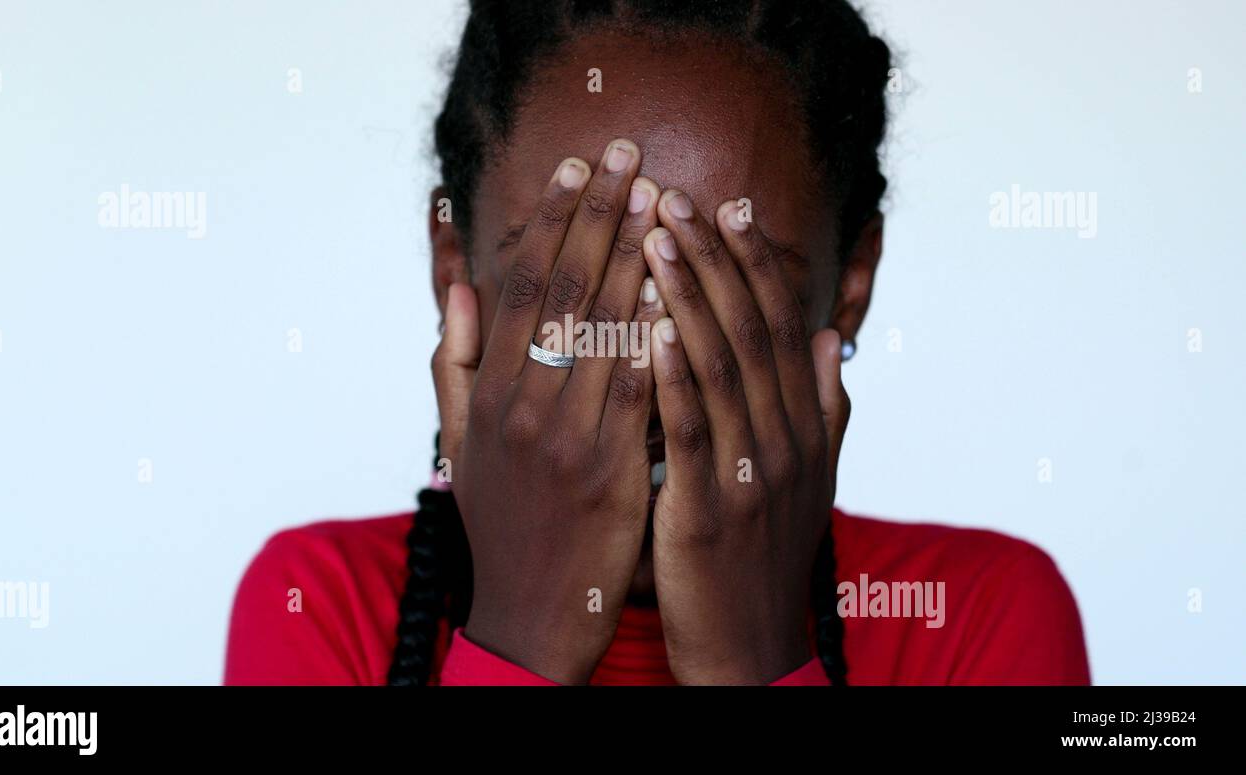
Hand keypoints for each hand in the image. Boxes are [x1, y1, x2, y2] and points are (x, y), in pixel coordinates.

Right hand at [432, 140, 663, 683]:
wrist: (531, 615)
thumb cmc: (503, 524)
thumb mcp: (460, 445)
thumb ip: (456, 365)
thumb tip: (461, 286)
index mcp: (487, 396)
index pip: (519, 287)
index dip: (550, 224)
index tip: (578, 170)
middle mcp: (519, 408)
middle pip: (561, 292)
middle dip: (599, 217)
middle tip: (628, 156)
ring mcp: (564, 440)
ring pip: (600, 332)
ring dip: (634, 258)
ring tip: (660, 199)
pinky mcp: (610, 474)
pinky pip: (637, 392)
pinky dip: (654, 337)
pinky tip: (678, 289)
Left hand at [642, 191, 849, 684]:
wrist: (753, 649)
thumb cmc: (765, 558)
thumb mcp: (809, 479)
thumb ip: (823, 406)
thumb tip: (827, 337)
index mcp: (803, 425)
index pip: (779, 325)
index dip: (753, 262)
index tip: (727, 207)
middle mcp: (786, 438)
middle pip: (750, 328)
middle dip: (712, 258)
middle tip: (674, 196)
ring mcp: (752, 471)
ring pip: (723, 366)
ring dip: (688, 295)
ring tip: (655, 235)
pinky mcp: (712, 508)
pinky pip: (694, 428)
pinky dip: (675, 373)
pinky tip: (652, 326)